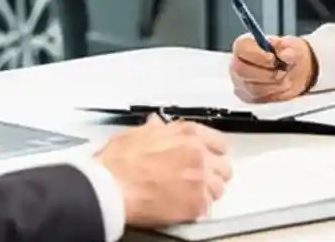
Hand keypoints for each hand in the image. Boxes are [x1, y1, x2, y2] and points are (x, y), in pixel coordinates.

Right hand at [95, 115, 231, 227]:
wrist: (110, 187)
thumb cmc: (118, 162)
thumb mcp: (137, 134)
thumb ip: (156, 129)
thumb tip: (156, 124)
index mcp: (187, 134)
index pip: (220, 143)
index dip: (213, 152)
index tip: (208, 158)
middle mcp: (199, 155)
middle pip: (223, 168)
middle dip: (212, 174)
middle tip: (198, 179)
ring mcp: (200, 181)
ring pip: (218, 189)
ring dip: (206, 192)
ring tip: (188, 195)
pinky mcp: (195, 205)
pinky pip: (207, 208)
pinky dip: (196, 209)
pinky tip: (181, 207)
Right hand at [229, 34, 316, 102]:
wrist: (294, 70)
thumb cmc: (289, 54)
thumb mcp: (295, 48)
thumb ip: (291, 50)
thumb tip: (283, 54)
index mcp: (246, 44)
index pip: (241, 47)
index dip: (257, 54)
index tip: (273, 58)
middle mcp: (238, 62)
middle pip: (241, 70)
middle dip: (266, 73)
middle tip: (281, 72)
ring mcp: (240, 81)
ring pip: (252, 87)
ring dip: (274, 84)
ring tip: (284, 77)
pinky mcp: (247, 95)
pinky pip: (258, 98)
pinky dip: (273, 93)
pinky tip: (279, 85)